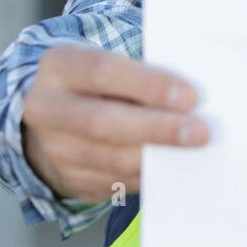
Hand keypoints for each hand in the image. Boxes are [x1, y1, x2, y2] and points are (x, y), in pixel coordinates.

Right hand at [20, 45, 209, 201]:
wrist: (52, 115)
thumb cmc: (97, 83)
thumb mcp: (109, 64)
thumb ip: (142, 75)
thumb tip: (191, 97)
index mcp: (58, 66)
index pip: (102, 72)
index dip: (148, 85)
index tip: (189, 97)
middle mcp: (46, 109)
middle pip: (104, 123)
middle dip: (158, 129)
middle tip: (201, 132)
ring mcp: (53, 149)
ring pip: (111, 159)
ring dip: (157, 156)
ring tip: (193, 149)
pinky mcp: (67, 178)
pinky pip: (114, 182)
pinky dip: (147, 174)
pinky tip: (171, 165)